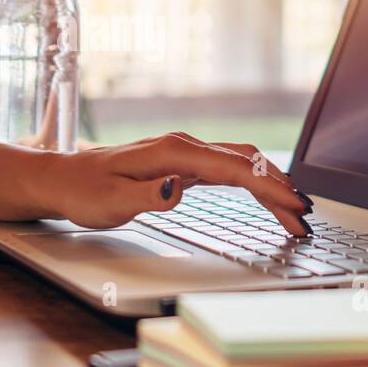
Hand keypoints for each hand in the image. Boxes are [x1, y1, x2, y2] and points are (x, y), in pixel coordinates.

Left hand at [39, 132, 310, 234]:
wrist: (63, 179)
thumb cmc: (84, 191)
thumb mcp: (110, 201)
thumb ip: (147, 196)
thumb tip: (179, 189)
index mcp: (173, 152)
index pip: (234, 169)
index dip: (269, 188)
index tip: (294, 207)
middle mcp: (185, 146)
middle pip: (247, 164)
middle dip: (280, 190)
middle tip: (304, 220)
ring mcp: (186, 154)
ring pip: (242, 165)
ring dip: (271, 186)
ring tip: (295, 214)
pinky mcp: (184, 164)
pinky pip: (229, 171)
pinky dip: (254, 184)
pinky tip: (267, 198)